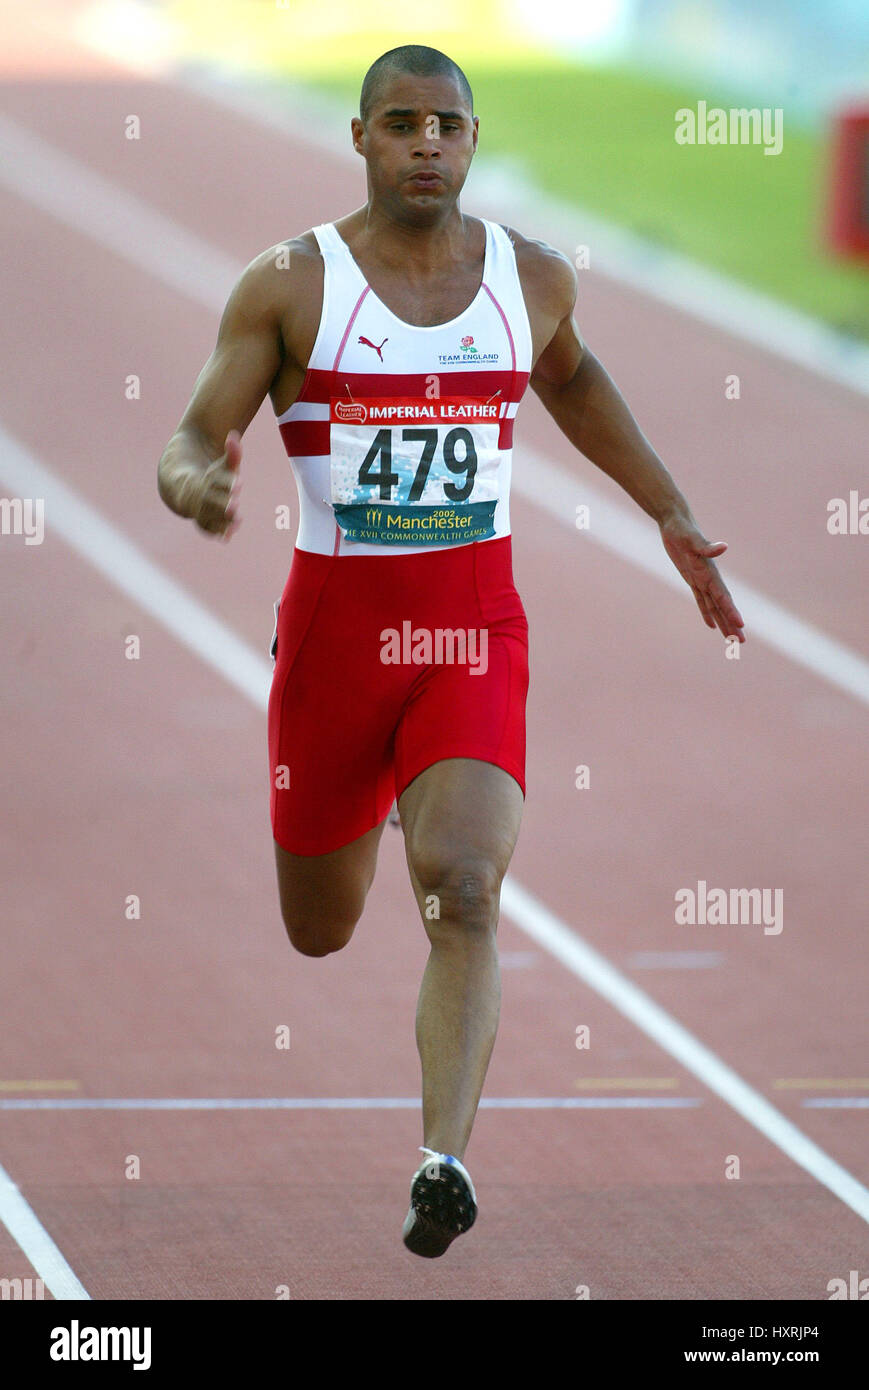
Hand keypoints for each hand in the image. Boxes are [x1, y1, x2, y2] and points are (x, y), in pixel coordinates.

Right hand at [191, 431, 242, 539]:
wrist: (184, 489)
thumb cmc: (212, 476)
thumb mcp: (223, 465)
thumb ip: (232, 453)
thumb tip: (233, 435)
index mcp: (206, 480)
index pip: (215, 480)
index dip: (227, 482)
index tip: (239, 484)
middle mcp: (200, 496)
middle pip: (210, 500)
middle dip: (222, 503)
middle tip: (234, 505)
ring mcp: (199, 510)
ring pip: (208, 516)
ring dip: (221, 520)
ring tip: (237, 521)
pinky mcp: (202, 522)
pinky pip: (206, 529)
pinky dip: (216, 532)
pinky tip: (227, 537)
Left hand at [659, 518, 744, 640]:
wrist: (676, 521)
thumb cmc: (682, 529)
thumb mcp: (691, 538)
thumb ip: (707, 546)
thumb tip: (724, 547)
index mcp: (710, 572)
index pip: (723, 596)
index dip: (731, 611)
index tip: (741, 625)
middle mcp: (708, 578)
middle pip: (723, 606)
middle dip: (732, 623)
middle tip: (741, 642)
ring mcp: (701, 579)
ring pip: (714, 606)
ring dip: (723, 621)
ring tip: (730, 639)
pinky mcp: (691, 579)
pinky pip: (700, 600)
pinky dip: (706, 613)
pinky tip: (710, 625)